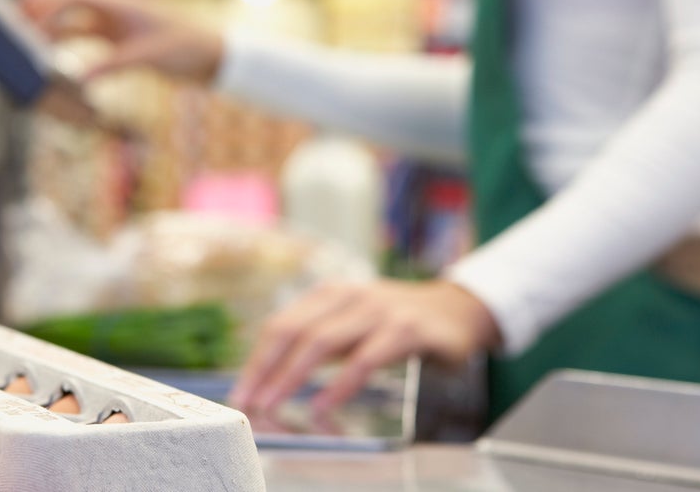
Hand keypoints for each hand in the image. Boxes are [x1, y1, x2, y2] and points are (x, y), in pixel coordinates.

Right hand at [19, 0, 224, 84]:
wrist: (212, 54)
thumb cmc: (186, 48)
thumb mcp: (150, 57)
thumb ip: (113, 65)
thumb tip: (77, 80)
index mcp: (119, 3)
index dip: (45, 2)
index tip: (25, 21)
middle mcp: (113, 7)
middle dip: (38, 2)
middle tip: (12, 21)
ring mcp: (114, 21)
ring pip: (72, 15)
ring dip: (48, 23)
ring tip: (24, 40)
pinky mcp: (118, 37)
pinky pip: (83, 34)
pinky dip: (65, 41)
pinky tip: (51, 56)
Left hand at [228, 281, 500, 414]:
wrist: (458, 309)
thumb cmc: (396, 322)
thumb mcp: (352, 323)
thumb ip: (319, 342)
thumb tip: (273, 377)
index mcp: (329, 294)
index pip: (281, 325)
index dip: (258, 360)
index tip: (241, 392)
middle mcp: (349, 296)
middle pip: (294, 331)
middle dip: (266, 370)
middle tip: (249, 403)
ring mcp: (378, 310)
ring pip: (322, 341)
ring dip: (291, 376)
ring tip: (272, 405)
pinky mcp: (405, 329)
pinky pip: (364, 359)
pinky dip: (339, 385)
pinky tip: (323, 405)